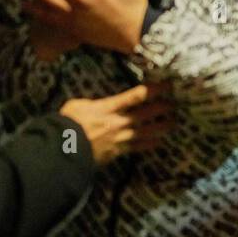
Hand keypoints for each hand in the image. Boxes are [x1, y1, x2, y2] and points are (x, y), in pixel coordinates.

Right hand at [59, 82, 173, 165]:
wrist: (62, 150)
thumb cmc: (66, 124)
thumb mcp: (77, 105)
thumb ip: (92, 104)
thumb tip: (98, 104)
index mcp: (109, 107)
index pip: (136, 96)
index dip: (154, 89)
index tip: (167, 85)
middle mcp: (119, 122)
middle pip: (147, 113)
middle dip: (163, 108)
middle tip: (174, 104)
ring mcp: (121, 137)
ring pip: (148, 131)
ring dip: (162, 127)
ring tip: (174, 123)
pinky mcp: (119, 151)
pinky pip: (138, 147)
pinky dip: (150, 144)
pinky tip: (159, 142)